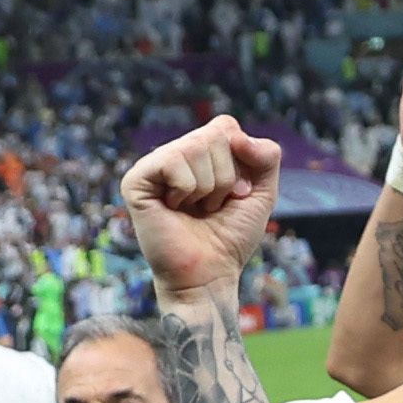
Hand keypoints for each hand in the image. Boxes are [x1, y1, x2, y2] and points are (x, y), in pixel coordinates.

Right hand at [121, 116, 281, 299]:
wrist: (209, 276)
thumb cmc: (230, 239)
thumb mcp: (262, 193)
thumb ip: (267, 156)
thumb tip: (236, 134)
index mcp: (200, 151)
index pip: (227, 127)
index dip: (241, 162)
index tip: (235, 195)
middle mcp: (175, 153)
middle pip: (214, 135)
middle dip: (225, 178)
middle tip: (211, 207)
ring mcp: (154, 165)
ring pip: (196, 147)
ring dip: (208, 187)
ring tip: (195, 209)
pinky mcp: (136, 180)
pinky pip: (173, 162)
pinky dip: (186, 190)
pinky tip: (174, 208)